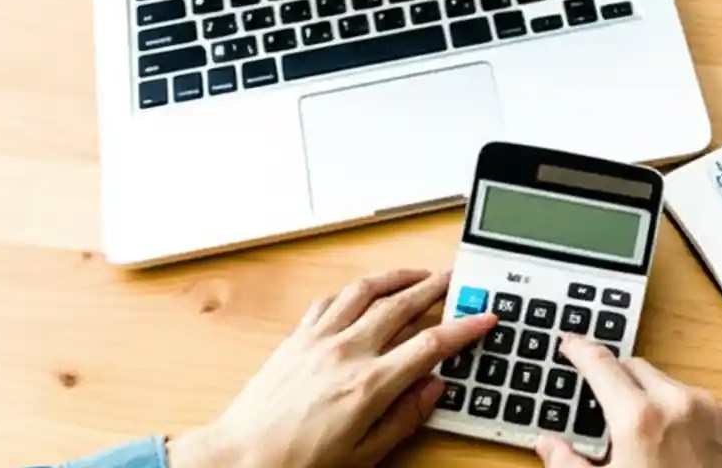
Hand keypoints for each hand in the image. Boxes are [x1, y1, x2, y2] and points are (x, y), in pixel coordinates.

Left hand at [167, 269, 496, 467]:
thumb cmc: (296, 465)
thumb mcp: (364, 455)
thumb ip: (404, 417)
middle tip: (456, 279)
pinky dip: (355, 291)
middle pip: (402, 305)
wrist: (238, 459)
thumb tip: (433, 388)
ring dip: (397, 277)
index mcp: (369, 385)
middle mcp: (346, 353)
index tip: (482, 317)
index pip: (430, 344)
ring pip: (366, 291)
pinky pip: (331, 300)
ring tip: (417, 274)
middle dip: (435, 288)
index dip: (463, 327)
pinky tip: (365, 292)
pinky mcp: (296, 338)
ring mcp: (319, 340)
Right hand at [536, 335, 721, 467]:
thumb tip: (549, 444)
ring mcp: (708, 407)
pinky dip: (681, 408)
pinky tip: (675, 439)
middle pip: (634, 367)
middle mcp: (676, 403)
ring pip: (666, 381)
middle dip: (615, 377)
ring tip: (643, 433)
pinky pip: (696, 398)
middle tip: (604, 402)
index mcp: (639, 419)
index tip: (570, 343)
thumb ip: (569, 465)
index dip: (580, 350)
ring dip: (649, 394)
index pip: (600, 364)